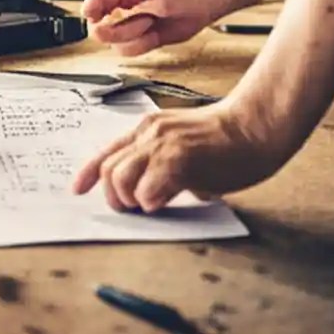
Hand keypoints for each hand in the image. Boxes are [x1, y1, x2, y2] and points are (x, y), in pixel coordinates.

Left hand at [71, 103, 286, 211]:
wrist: (256, 126)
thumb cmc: (227, 141)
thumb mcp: (183, 145)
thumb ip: (161, 161)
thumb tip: (146, 191)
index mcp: (148, 128)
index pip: (106, 152)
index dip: (88, 174)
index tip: (78, 190)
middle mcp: (149, 133)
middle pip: (108, 169)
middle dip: (114, 196)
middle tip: (135, 206)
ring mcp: (162, 144)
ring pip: (119, 178)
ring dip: (130, 199)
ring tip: (151, 203)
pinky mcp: (179, 159)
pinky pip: (146, 189)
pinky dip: (150, 201)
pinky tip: (167, 200)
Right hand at [82, 0, 220, 55]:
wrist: (200, 8)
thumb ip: (130, 6)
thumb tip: (106, 13)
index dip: (91, 9)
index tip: (90, 16)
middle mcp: (122, 3)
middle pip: (98, 25)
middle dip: (119, 30)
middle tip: (143, 24)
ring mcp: (126, 20)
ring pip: (113, 42)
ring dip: (134, 37)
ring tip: (152, 24)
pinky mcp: (133, 36)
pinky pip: (126, 49)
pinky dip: (141, 45)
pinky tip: (153, 35)